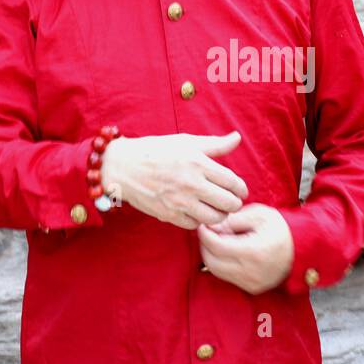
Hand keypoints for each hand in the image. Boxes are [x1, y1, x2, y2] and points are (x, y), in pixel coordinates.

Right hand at [100, 131, 247, 228]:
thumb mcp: (185, 142)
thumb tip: (237, 138)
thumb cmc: (155, 150)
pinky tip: (194, 210)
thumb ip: (214, 144)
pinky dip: (198, 220)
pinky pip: (195, 225)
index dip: (241, 189)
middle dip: (233, 204)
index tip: (239, 191)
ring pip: (215, 218)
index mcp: (198, 162)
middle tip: (229, 201)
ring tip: (214, 207)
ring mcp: (180, 201)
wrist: (122, 166)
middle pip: (229, 204)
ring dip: (218, 215)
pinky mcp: (169, 215)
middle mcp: (191, 183)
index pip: (233, 183)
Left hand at [197, 204, 293, 293]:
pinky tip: (226, 250)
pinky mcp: (253, 288)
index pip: (216, 246)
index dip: (204, 234)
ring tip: (216, 239)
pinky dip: (221, 264)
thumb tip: (211, 226)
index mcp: (253, 252)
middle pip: (212, 262)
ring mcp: (252, 283)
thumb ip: (232, 220)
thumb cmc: (280, 228)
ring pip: (217, 271)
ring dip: (211, 255)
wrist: (302, 249)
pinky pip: (227, 277)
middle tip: (207, 231)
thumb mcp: (258, 215)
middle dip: (204, 245)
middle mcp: (251, 272)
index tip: (203, 224)